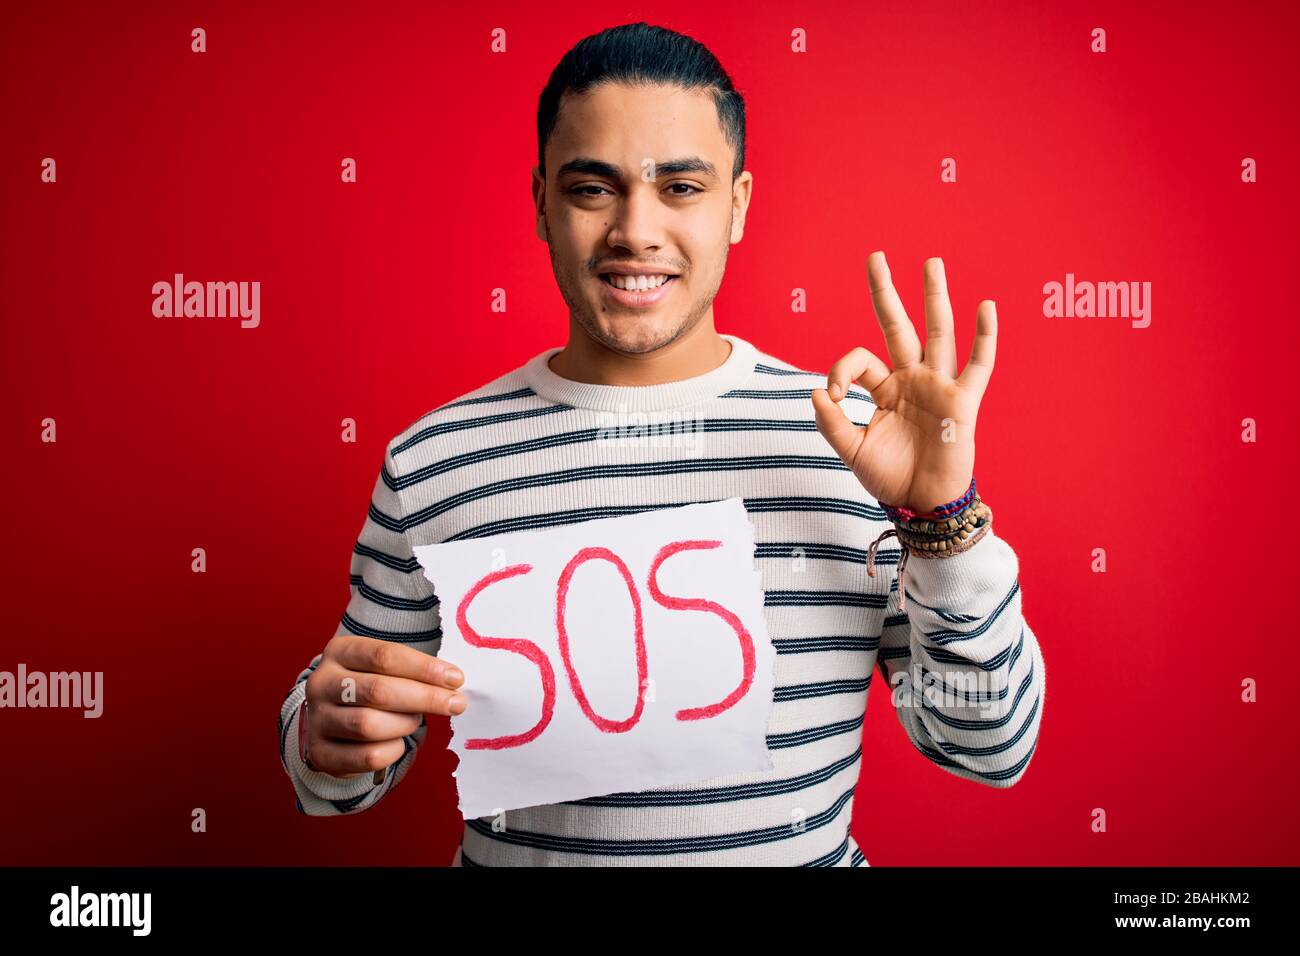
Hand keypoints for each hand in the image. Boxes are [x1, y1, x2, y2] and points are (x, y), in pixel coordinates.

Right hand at [302, 635, 467, 779]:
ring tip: (415, 721)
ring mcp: (317, 719)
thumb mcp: (382, 668)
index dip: (424, 668)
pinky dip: (392, 751)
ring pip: (369, 726)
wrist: (330, 720)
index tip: (456, 678)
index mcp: (339, 652)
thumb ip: (411, 670)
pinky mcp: (320, 753)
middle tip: (456, 704)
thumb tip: (453, 683)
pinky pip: (367, 757)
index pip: (384, 656)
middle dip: (425, 698)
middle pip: (378, 691)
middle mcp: (321, 683)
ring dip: (404, 724)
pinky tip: (397, 742)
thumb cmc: (368, 687)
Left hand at [811, 251, 995, 513]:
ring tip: (931, 262)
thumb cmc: (890, 479)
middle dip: (886, 292)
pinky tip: (986, 307)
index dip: (842, 370)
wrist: (922, 505)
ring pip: (939, 333)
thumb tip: (818, 390)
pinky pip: (978, 365)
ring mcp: (939, 387)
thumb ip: (833, 423)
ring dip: (935, 297)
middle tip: (875, 256)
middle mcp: (912, 380)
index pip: (861, 360)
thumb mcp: (852, 450)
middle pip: (899, 326)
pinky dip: (985, 337)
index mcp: (886, 389)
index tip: (837, 397)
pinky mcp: (963, 403)